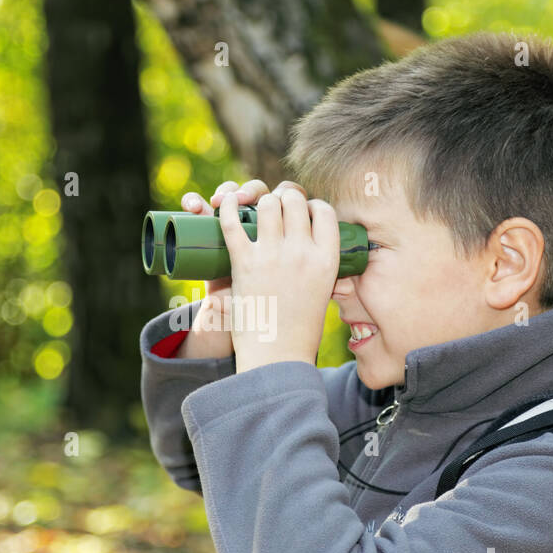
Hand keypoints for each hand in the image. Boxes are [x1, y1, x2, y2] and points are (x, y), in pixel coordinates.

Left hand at [217, 183, 338, 371]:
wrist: (276, 356)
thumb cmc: (300, 328)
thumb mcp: (323, 291)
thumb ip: (320, 265)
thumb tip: (315, 244)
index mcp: (327, 259)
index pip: (324, 211)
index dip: (312, 205)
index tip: (303, 212)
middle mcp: (302, 252)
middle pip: (293, 200)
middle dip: (284, 196)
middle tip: (275, 206)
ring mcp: (271, 255)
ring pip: (266, 203)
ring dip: (259, 200)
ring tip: (254, 208)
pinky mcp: (243, 263)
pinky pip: (232, 222)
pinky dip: (227, 207)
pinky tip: (226, 202)